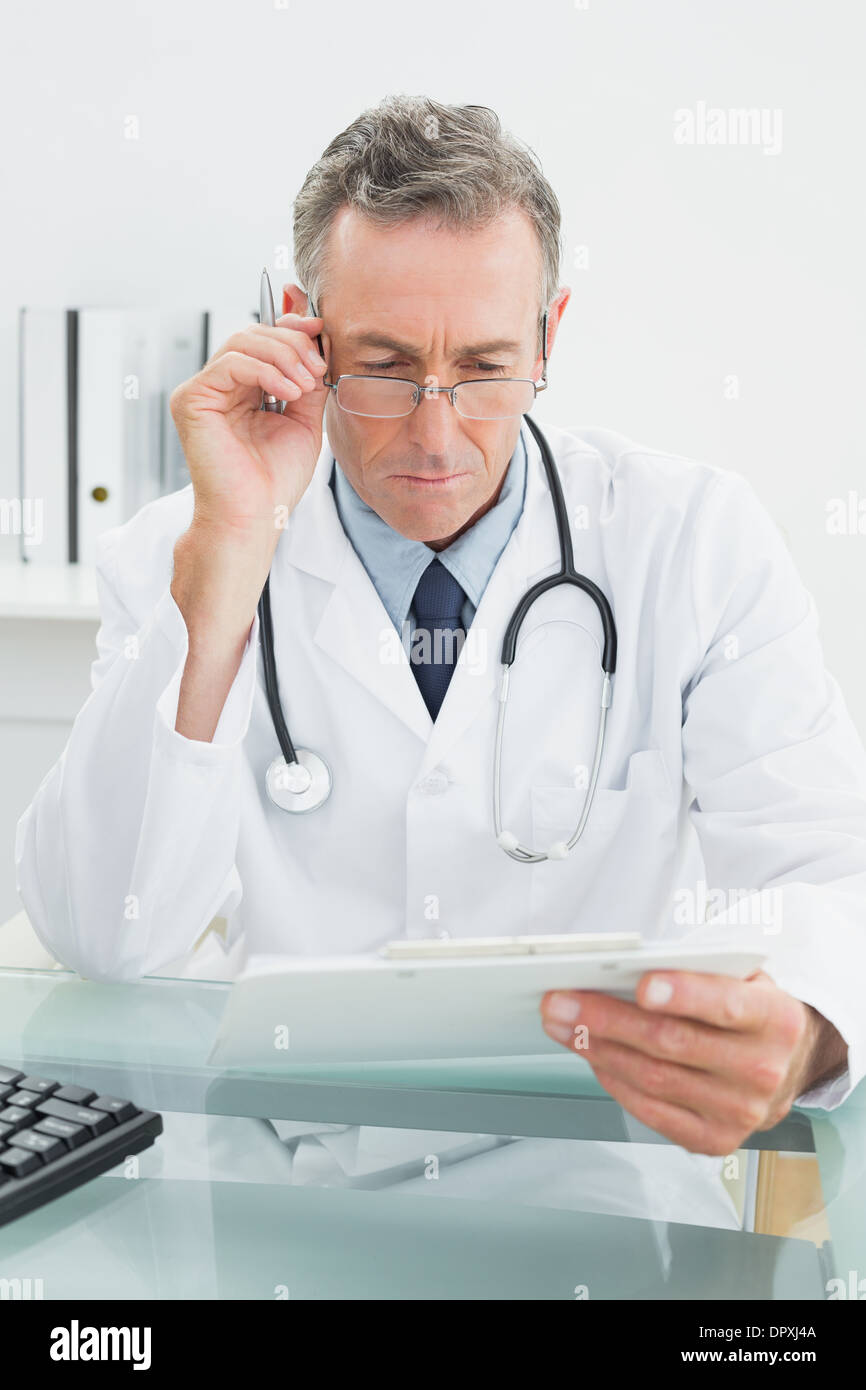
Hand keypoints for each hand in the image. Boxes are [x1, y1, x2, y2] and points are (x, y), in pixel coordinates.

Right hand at [169, 312, 328, 540]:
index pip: (263, 340)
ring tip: (305, 383)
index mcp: (244, 390)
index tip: (322, 332)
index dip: (292, 329)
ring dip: (283, 356)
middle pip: (253, 334)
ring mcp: (203, 391)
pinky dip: (265, 371)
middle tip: (318, 366)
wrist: (254, 516)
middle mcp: (220, 387)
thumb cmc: (275, 481)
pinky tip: (288, 392)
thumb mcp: (304, 421)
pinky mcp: (192, 399)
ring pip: (242, 341)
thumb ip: (308, 381)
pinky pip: (230, 363)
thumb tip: (318, 342)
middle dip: (292, 343)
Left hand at [539, 970, 846, 1154]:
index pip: (726, 1006)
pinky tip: (592, 1057)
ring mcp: (739, 1112)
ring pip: (653, 1078)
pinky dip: (614, 1081)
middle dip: (607, 1019)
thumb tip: (623, 971)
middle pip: (672, 1044)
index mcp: (776, 1020)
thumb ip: (698, 971)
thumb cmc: (749, 1011)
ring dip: (597, 1049)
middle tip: (561, 1001)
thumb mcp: (741, 978)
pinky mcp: (714, 1140)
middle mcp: (762, 1070)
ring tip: (563, 1025)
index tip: (639, 985)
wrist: (787, 1064)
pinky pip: (651, 1112)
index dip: (682, 995)